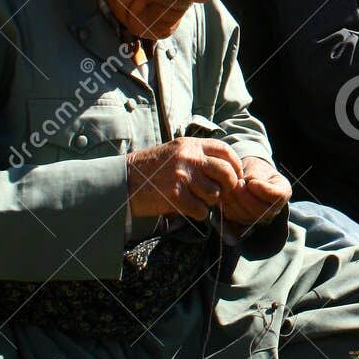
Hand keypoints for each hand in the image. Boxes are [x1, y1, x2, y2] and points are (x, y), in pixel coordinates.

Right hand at [127, 138, 243, 221]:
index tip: (235, 175)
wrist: (123, 180)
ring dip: (209, 201)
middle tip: (221, 193)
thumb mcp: (175, 152)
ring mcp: (182, 176)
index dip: (235, 165)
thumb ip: (198, 156)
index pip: (225, 151)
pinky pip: (201, 210)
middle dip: (228, 185)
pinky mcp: (175, 195)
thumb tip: (227, 169)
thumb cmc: (151, 169)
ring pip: (214, 194)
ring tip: (196, 199)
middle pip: (225, 172)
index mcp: (190, 145)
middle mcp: (189, 158)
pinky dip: (197, 213)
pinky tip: (188, 209)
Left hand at [219, 157, 291, 226]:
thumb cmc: (256, 169)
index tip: (251, 182)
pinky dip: (228, 206)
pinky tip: (225, 194)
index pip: (277, 196)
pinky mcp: (246, 221)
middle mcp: (275, 209)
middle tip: (236, 184)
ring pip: (247, 216)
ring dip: (234, 201)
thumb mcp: (258, 167)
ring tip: (229, 187)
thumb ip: (254, 176)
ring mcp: (261, 218)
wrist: (251, 176)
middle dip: (245, 197)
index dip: (263, 191)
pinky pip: (235, 217)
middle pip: (261, 210)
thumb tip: (246, 185)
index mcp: (284, 191)